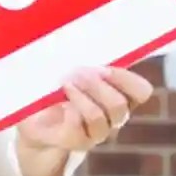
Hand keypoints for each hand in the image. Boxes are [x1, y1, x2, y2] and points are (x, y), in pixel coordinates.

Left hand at [15, 66, 153, 152]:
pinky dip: (72, 109)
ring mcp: (96, 132)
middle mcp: (112, 117)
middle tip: (79, 72)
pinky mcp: (76, 141)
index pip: (141, 91)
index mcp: (118, 96)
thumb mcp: (72, 70)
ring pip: (101, 117)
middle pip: (120, 105)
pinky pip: (79, 127)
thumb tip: (85, 34)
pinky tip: (60, 100)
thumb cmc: (55, 89)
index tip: (105, 67)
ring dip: (83, 95)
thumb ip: (86, 59)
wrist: (34, 122)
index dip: (127, 78)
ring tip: (66, 83)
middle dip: (98, 85)